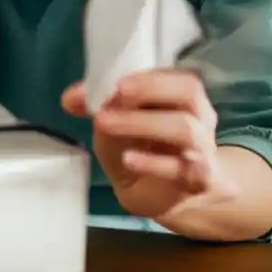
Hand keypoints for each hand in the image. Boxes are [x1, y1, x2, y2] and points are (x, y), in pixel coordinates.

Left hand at [61, 70, 239, 220]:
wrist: (158, 196)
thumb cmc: (143, 149)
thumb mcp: (114, 123)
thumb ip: (96, 106)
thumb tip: (69, 99)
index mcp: (184, 97)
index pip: (176, 75)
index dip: (147, 76)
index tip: (116, 81)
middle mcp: (200, 119)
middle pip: (189, 93)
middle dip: (151, 88)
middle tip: (117, 93)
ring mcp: (202, 150)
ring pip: (184, 129)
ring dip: (142, 123)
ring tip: (105, 123)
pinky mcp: (197, 180)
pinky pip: (180, 168)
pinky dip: (152, 162)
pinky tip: (128, 160)